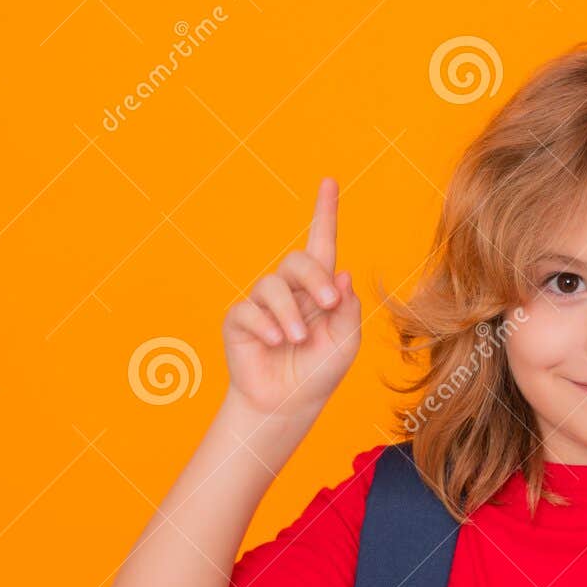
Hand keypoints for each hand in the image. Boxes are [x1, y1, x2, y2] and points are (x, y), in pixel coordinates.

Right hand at [222, 177, 361, 416]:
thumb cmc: (318, 372)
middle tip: (327, 305)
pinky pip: (248, 309)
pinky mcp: (239, 320)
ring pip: (272, 286)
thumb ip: (347, 310)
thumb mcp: (344, 343)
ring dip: (290, 314)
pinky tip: (274, 341)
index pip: (321, 244)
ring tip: (298, 339)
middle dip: (314, 279)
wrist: (287, 404)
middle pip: (298, 260)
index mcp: (319, 289)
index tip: (329, 182)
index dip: (325, 213)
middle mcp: (290, 289)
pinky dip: (265, 325)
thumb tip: (343, 274)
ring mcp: (262, 303)